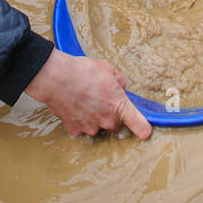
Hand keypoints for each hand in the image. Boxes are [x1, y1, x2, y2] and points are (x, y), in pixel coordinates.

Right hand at [24, 48, 151, 139]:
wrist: (56, 78)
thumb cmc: (83, 71)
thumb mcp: (108, 69)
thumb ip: (119, 82)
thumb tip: (120, 88)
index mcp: (118, 105)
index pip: (137, 123)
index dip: (142, 129)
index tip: (146, 134)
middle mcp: (107, 121)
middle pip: (114, 124)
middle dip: (110, 115)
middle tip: (100, 98)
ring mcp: (91, 128)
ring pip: (97, 126)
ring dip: (94, 116)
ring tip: (84, 98)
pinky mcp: (76, 130)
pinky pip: (82, 127)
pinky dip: (80, 119)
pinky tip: (75, 105)